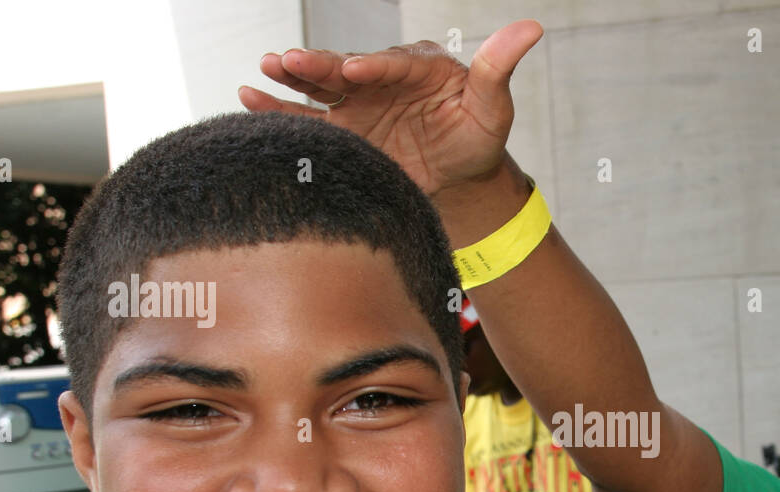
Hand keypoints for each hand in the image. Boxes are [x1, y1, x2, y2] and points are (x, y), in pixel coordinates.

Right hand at [237, 20, 542, 196]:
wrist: (458, 175)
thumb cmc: (479, 136)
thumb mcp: (492, 108)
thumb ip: (498, 70)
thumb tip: (531, 28)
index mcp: (417, 67)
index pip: (394, 64)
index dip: (376, 67)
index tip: (358, 71)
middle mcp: (379, 79)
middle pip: (346, 69)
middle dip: (319, 65)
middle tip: (293, 59)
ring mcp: (356, 104)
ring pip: (319, 89)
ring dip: (291, 79)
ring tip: (265, 69)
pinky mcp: (342, 131)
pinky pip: (305, 119)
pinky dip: (277, 108)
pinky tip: (248, 97)